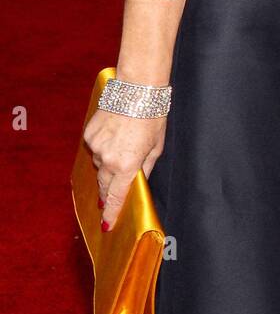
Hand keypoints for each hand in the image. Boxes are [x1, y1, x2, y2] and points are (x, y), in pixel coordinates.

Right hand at [83, 107, 165, 230]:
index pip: (116, 196)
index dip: (111, 212)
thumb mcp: (156, 146)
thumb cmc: (152, 116)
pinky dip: (102, 146)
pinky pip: (94, 147)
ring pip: (99, 163)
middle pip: (104, 183)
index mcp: (127, 166)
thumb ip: (146, 168)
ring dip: (108, 163)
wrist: (137, 89)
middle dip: (108, 189)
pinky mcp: (89, 133)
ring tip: (121, 147)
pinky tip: (114, 133)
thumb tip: (139, 181)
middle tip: (111, 193)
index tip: (107, 224)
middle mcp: (108, 159)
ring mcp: (96, 146)